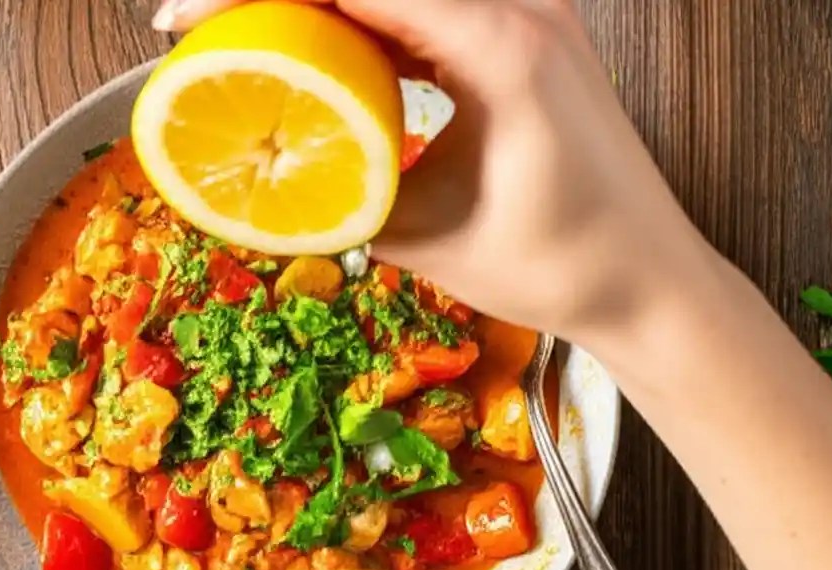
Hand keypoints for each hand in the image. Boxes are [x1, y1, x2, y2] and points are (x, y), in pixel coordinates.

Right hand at [152, 0, 704, 342]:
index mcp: (501, 45)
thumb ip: (335, 196)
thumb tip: (255, 186)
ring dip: (323, 6)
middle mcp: (522, 5)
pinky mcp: (530, 32)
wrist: (650, 280)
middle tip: (200, 22)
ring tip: (249, 37)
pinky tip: (320, 52)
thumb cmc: (560, 267)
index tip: (181, 14)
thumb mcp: (424, 235)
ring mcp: (533, 10)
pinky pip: (430, 6)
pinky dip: (367, 20)